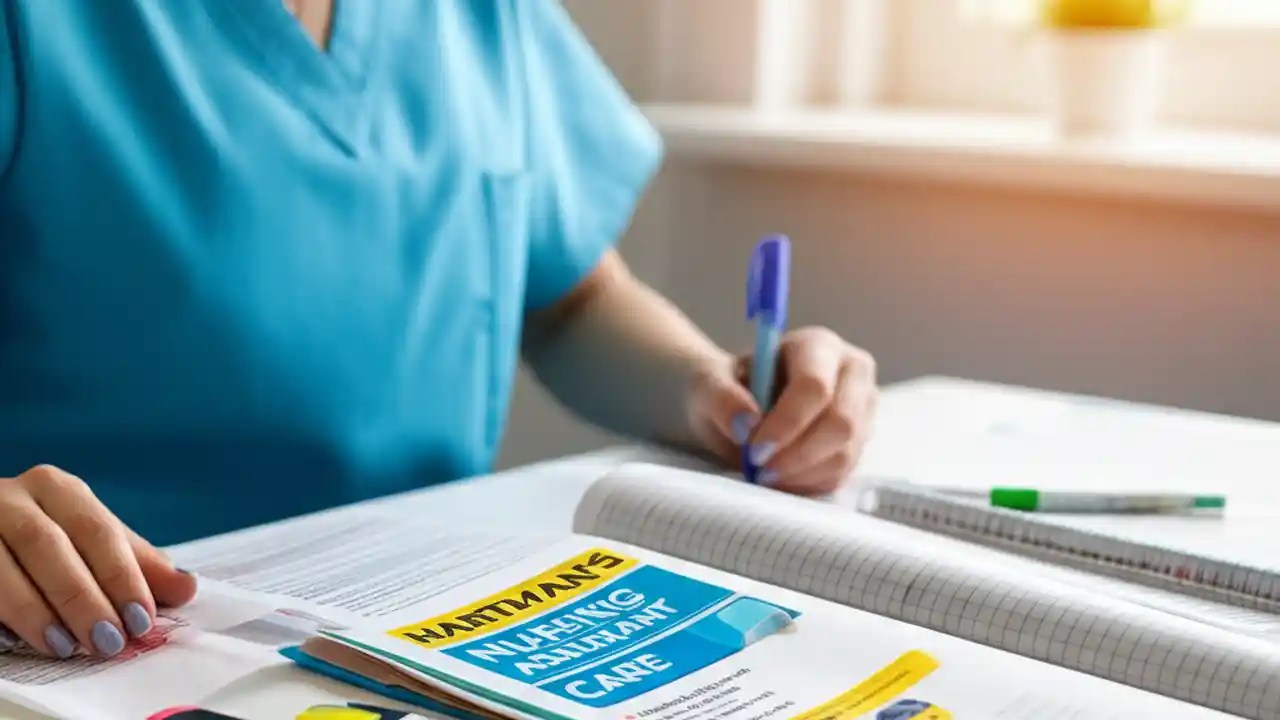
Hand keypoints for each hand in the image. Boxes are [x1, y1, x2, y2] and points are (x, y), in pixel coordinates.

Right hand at [0, 465, 196, 657]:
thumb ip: (136, 564)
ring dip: (35, 612)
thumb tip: (186, 587)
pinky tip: (12, 640)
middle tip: (108, 641)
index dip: (121, 576)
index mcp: (56, 489)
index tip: (141, 619)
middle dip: (81, 598)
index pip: (97, 529)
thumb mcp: (90, 541)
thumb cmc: (46, 536)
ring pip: (1, 567)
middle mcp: (11, 498)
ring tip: (65, 646)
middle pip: (48, 546)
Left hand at [686, 327, 877, 494]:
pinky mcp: (860, 444)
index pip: (815, 386)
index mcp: (818, 345)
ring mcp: (863, 410)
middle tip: (759, 471)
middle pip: (841, 423)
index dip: (787, 423)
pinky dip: (807, 485)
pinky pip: (842, 475)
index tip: (754, 450)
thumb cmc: (729, 388)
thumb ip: (721, 397)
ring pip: (844, 454)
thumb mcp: (709, 384)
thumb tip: (747, 423)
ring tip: (764, 475)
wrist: (742, 407)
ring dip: (800, 474)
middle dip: (796, 456)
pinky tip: (781, 478)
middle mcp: (852, 373)